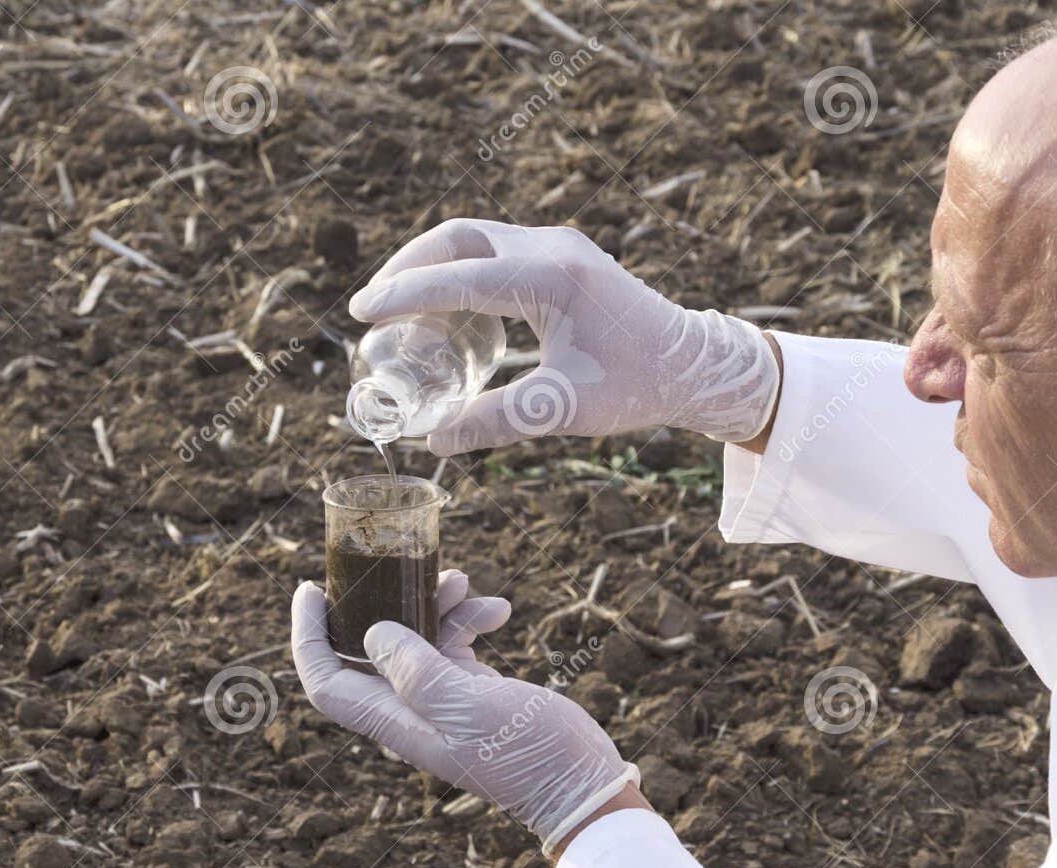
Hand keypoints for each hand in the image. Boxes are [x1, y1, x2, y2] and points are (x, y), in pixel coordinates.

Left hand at [291, 570, 638, 853]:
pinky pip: (453, 644)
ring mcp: (441, 702)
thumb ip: (416, 671)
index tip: (308, 590)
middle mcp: (409, 712)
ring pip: (416, 638)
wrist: (580, 785)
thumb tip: (373, 635)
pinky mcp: (472, 692)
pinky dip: (470, 620)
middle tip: (402, 567)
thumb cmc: (527, 753)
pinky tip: (499, 611)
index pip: (327, 680)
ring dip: (436, 604)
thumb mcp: (468, 707)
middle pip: (369, 648)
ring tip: (466, 582)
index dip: (308, 637)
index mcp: (395, 722)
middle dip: (383, 603)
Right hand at [349, 219, 779, 453]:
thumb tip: (433, 440)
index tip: (362, 314)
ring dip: (432, 268)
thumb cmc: (635, 386)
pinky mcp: (561, 255)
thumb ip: (496, 422)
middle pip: (457, 238)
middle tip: (371, 307)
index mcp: (551, 280)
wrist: (693, 364)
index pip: (459, 279)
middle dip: (407, 268)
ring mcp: (557, 246)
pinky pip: (495, 250)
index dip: (403, 296)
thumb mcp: (563, 410)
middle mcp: (552, 249)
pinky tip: (446, 312)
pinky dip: (459, 272)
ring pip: (474, 238)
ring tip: (401, 313)